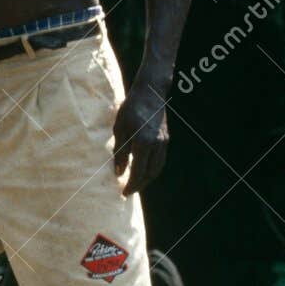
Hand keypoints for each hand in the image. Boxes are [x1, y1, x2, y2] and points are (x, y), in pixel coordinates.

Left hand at [113, 80, 168, 195]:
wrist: (150, 91)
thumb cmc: (130, 108)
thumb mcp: (119, 129)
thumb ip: (120, 152)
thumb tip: (119, 172)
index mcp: (143, 143)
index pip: (138, 172)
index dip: (130, 185)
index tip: (123, 193)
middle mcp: (156, 145)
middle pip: (149, 174)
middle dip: (139, 185)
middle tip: (127, 191)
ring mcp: (163, 142)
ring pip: (157, 168)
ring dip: (146, 178)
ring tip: (134, 183)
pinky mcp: (165, 139)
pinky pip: (159, 160)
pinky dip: (151, 168)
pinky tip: (142, 169)